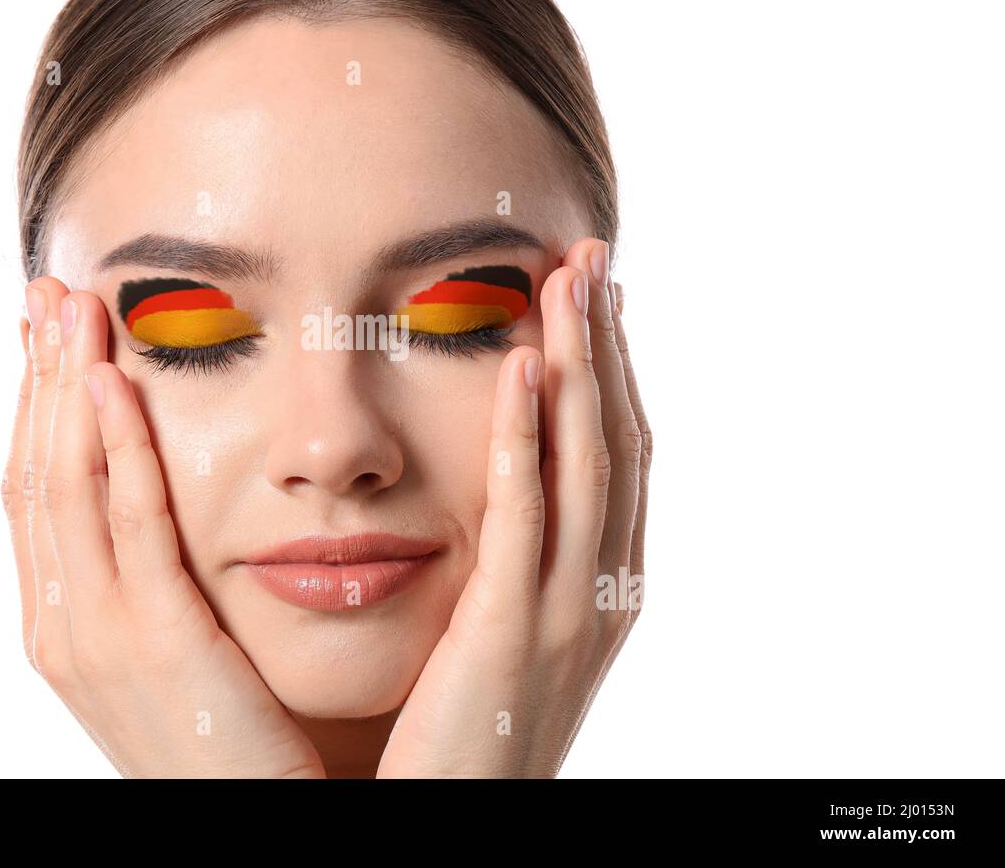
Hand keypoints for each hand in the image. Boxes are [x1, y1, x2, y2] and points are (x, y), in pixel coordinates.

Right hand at [1, 276, 324, 777]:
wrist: (251, 827)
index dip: (35, 406)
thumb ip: (151, 582)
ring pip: (65, 485)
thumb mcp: (171, 651)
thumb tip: (153, 506)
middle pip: (34, 473)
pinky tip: (119, 383)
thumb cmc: (230, 739)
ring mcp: (97, 636)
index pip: (33, 491)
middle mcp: (60, 625)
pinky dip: (118, 448)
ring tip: (77, 307)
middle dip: (41, 377)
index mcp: (61, 623)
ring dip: (69, 388)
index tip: (47, 335)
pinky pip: (131, 525)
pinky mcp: (156, 641)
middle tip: (50, 291)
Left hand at [377, 238, 651, 776]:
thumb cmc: (465, 732)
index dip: (608, 370)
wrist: (451, 826)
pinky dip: (530, 437)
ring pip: (587, 463)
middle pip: (614, 440)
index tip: (590, 296)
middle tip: (590, 255)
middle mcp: (598, 590)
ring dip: (579, 365)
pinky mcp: (512, 632)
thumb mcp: (505, 633)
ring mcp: (564, 610)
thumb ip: (514, 563)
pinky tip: (520, 369)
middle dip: (604, 345)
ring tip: (564, 279)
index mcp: (597, 585)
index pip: (612, 454)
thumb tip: (504, 496)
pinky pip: (527, 517)